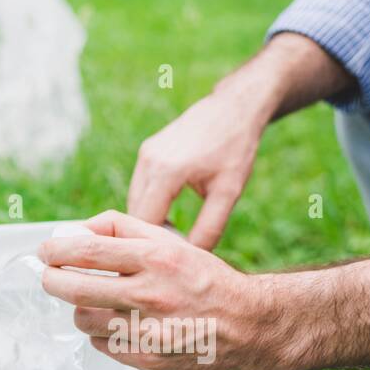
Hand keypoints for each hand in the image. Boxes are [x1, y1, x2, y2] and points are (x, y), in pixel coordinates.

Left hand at [38, 211, 278, 369]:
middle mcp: (151, 295)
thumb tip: (80, 229)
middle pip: (76, 288)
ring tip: (91, 300)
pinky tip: (117, 323)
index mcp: (156, 259)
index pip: (88, 251)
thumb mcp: (172, 242)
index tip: (46, 250)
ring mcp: (149, 332)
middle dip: (52, 279)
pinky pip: (102, 345)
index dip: (57, 250)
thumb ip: (124, 228)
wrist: (250, 325)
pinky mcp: (149, 360)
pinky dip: (101, 333)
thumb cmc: (207, 280)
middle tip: (49, 275)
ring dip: (79, 308)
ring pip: (84, 319)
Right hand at [127, 87, 266, 248]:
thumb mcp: (229, 192)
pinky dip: (148, 203)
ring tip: (170, 235)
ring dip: (146, 219)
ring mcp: (145, 154)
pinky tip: (167, 215)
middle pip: (133, 212)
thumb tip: (192, 256)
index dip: (153, 244)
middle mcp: (149, 161)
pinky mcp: (147, 151)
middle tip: (168, 254)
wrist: (232, 108)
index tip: (169, 261)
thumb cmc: (235, 149)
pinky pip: (140, 187)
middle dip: (147, 235)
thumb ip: (210, 227)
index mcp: (167, 172)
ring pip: (134, 200)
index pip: (145, 221)